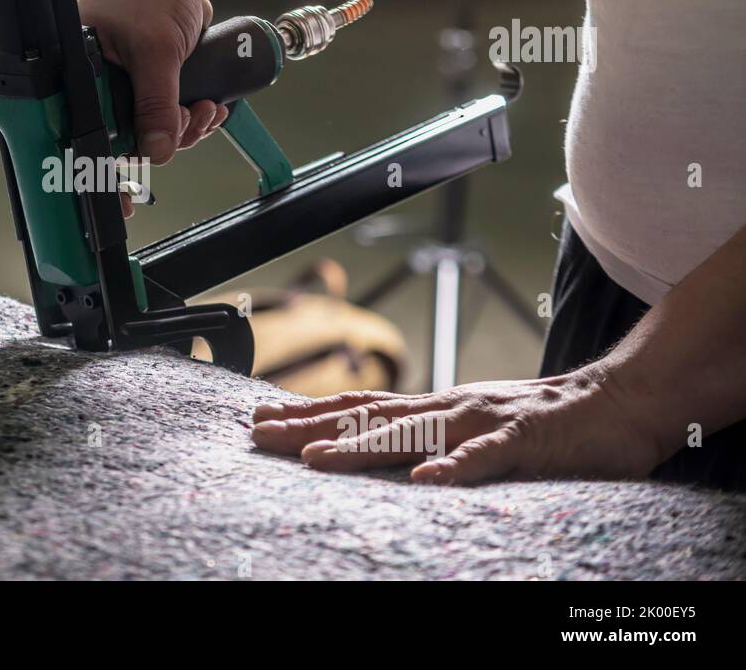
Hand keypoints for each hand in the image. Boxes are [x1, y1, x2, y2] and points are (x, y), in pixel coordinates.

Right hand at [78, 0, 228, 175]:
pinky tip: (209, 106)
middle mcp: (95, 79)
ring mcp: (124, 80)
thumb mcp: (154, 49)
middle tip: (190, 127)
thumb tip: (157, 150)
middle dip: (164, 139)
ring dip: (185, 127)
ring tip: (206, 110)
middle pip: (125, 136)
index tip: (121, 202)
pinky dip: (191, 114)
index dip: (104, 167)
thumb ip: (156, 104)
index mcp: (75, 71)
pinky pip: (167, 111)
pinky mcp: (150, 76)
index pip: (84, 132)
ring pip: (152, 127)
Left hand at [250, 366, 668, 483]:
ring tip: (316, 458)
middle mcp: (447, 407)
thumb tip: (381, 444)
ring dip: (362, 446)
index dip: (309, 412)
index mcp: (434, 406)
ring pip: (412, 434)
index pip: (358, 406)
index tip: (261, 417)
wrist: (621, 401)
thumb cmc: (545, 420)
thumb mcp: (473, 424)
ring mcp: (482, 420)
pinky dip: (454, 466)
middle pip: (366, 416)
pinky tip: (424, 480)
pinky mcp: (523, 439)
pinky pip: (484, 455)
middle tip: (260, 433)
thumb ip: (430, 432)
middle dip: (310, 426)